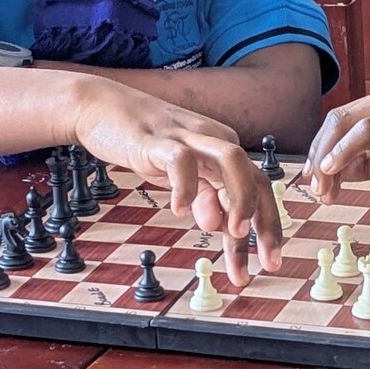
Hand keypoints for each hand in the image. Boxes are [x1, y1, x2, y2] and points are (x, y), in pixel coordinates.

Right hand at [70, 81, 282, 285]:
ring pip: (231, 160)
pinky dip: (185, 187)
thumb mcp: (179, 174)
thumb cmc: (143, 140)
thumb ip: (203, 195)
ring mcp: (188, 136)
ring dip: (239, 198)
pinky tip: (179, 211)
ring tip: (233, 233)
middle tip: (266, 261)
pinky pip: (180, 160)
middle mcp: (213, 141)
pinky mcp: (157, 139)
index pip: (258, 190)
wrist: (101, 106)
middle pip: (256, 177)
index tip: (268, 263)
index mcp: (222, 151)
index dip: (267, 227)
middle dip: (266, 221)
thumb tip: (218, 223)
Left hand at [302, 78, 369, 202]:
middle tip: (313, 190)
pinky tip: (333, 171)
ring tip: (323, 190)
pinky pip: (369, 132)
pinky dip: (345, 151)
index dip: (322, 151)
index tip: (315, 183)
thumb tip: (337, 172)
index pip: (344, 120)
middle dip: (318, 156)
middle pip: (338, 119)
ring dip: (327, 158)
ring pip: (347, 123)